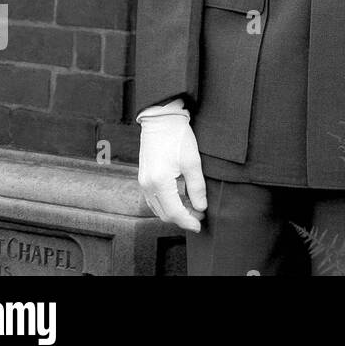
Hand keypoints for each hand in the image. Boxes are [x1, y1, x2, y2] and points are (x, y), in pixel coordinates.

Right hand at [137, 108, 206, 230]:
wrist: (161, 120)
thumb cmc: (178, 138)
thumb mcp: (193, 162)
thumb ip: (197, 187)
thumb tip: (201, 207)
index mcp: (159, 182)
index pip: (174, 212)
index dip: (188, 221)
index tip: (200, 225)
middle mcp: (147, 185)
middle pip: (164, 213)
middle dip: (183, 218)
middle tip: (200, 216)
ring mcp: (143, 182)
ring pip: (158, 208)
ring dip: (175, 212)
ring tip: (193, 208)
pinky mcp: (143, 178)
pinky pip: (154, 199)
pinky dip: (168, 203)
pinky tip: (181, 199)